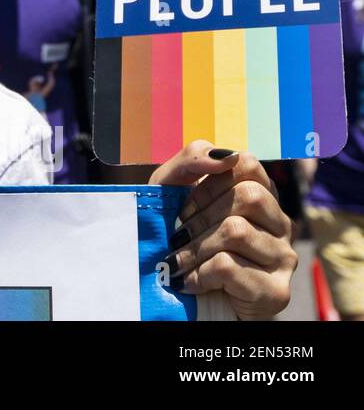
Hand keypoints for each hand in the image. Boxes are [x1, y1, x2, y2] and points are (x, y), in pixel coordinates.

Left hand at [150, 141, 296, 319]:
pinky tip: (193, 282)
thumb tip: (224, 155)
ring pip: (236, 231)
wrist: (187, 300)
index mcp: (261, 195)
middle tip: (177, 238)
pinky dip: (199, 274)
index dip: (208, 182)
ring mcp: (284, 257)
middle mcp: (281, 223)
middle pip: (248, 196)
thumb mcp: (171, 191)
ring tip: (179, 263)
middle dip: (199, 218)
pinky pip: (229, 266)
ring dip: (194, 249)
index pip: (246, 163)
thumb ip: (192, 160)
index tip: (185, 207)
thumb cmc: (180, 237)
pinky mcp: (276, 290)